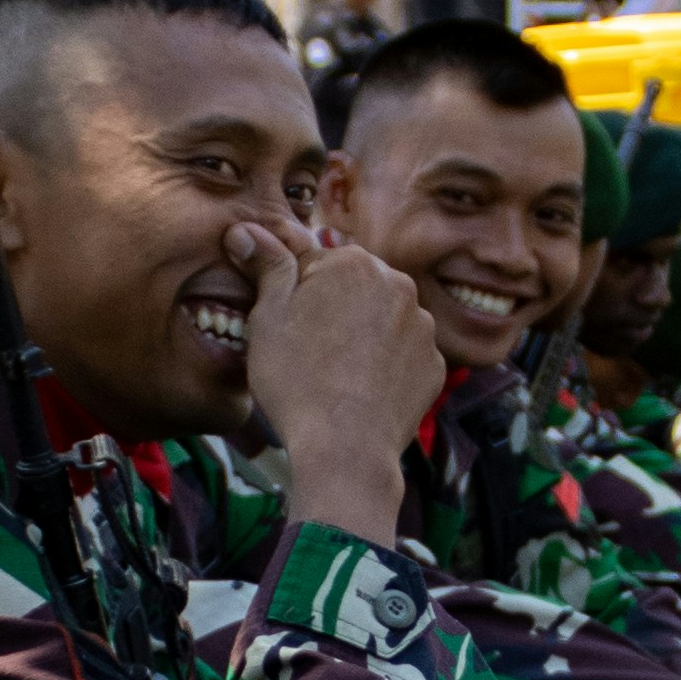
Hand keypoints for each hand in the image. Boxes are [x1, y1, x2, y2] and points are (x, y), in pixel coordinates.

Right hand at [229, 216, 436, 536]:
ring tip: (335, 375)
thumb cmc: (296, 382)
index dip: (294, 293)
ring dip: (362, 336)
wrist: (346, 449)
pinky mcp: (433, 364)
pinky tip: (361, 390)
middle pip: (355, 288)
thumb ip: (266, 267)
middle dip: (333, 309)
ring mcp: (422, 326)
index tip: (286, 324)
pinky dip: (385, 367)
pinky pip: (403, 355)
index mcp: (353, 262)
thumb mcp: (267, 319)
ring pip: (382, 320)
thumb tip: (246, 229)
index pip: (316, 262)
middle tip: (307, 352)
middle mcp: (398, 284)